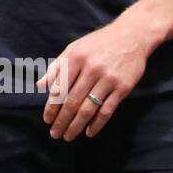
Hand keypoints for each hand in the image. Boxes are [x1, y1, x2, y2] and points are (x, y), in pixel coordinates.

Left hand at [37, 16, 154, 140]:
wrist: (132, 36)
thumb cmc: (99, 43)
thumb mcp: (74, 48)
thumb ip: (57, 67)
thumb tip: (41, 86)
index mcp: (75, 58)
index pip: (59, 88)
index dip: (51, 107)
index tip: (46, 120)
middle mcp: (91, 69)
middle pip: (72, 101)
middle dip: (62, 120)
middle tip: (55, 134)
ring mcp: (108, 79)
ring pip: (88, 108)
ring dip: (76, 125)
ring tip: (68, 136)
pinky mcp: (123, 87)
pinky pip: (107, 110)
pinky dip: (97, 123)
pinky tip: (89, 132)